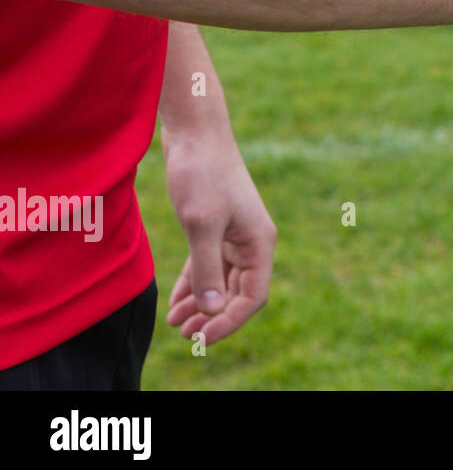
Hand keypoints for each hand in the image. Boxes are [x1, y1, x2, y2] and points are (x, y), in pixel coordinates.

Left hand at [163, 125, 275, 346]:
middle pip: (238, 292)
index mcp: (259, 242)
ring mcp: (235, 233)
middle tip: (185, 336)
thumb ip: (208, 269)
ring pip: (221, 281)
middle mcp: (252, 241)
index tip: (201, 337)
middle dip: (213, 317)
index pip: (252, 296)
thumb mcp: (202, 224)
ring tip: (176, 325)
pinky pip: (209, 265)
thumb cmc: (202, 173)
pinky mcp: (216, 225)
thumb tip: (212, 311)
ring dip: (201, 304)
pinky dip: (195, 284)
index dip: (229, 320)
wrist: (196, 132)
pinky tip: (176, 302)